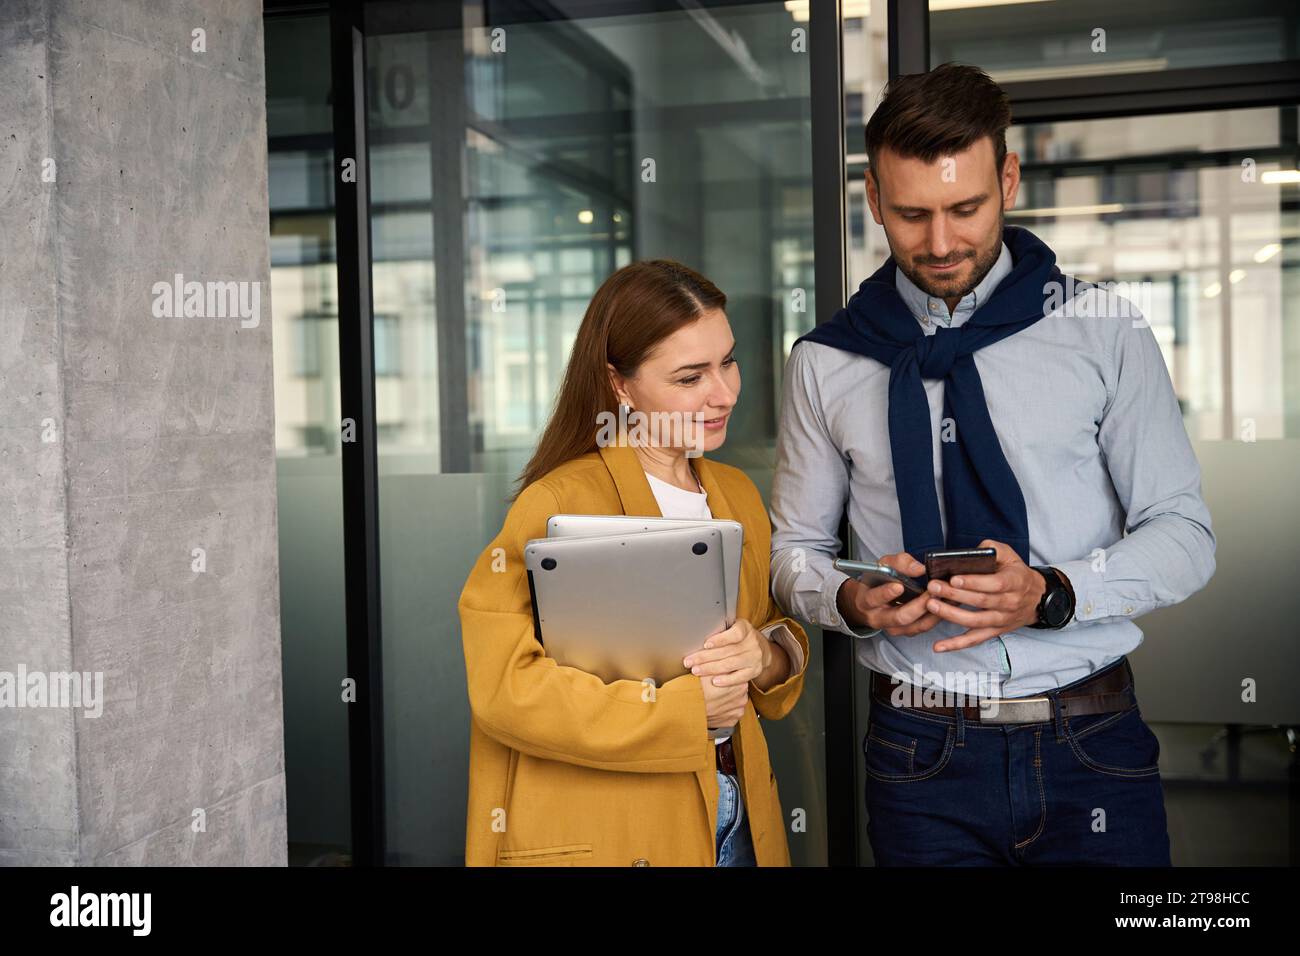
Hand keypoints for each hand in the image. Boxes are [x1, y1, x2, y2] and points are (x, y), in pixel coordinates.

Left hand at [685, 619, 766, 730]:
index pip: (735, 633)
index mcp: (745, 628)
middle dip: (705, 657)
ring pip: (730, 664)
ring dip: (711, 669)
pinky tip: (715, 681)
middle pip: (727, 651)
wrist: (759, 648)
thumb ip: (719, 631)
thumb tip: (695, 636)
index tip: (705, 644)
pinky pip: (740, 677)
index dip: (720, 639)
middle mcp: (752, 643)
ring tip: (696, 671)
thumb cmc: (738, 637)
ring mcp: (754, 657)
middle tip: (689, 661)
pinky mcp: (755, 671)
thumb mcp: (732, 628)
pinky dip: (726, 680)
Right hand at [836, 551, 943, 636]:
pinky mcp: (908, 631)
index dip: (886, 593)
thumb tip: (920, 568)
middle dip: (919, 605)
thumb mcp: (884, 566)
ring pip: (917, 625)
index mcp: (867, 601)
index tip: (898, 586)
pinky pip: (925, 626)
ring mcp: (894, 628)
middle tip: (933, 592)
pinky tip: (948, 603)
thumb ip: (900, 563)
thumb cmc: (878, 581)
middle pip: (900, 617)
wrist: (872, 600)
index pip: (874, 599)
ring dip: (934, 611)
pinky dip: (938, 615)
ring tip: (945, 595)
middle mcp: (879, 618)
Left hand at [922, 539, 1046, 651]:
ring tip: (932, 605)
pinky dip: (956, 644)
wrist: (1036, 598)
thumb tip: (972, 551)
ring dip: (951, 615)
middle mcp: (1009, 603)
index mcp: (1014, 582)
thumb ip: (992, 549)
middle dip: (955, 594)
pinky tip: (939, 646)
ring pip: (975, 621)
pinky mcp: (994, 631)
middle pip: (980, 601)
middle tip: (933, 587)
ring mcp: (1002, 620)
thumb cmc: (1016, 573)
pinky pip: (974, 640)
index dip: (974, 582)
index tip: (954, 578)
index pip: (994, 584)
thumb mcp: (1010, 555)